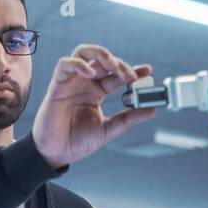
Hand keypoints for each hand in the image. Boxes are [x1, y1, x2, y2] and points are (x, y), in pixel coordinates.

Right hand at [31, 44, 156, 168]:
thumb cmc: (77, 142)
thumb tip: (151, 110)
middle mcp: (85, 84)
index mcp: (97, 93)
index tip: (147, 70)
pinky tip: (90, 74)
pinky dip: (78, 64)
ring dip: (100, 54)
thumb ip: (128, 119)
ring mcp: (71, 82)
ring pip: (84, 53)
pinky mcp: (57, 85)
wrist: (56, 153)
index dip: (132, 70)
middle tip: (130, 75)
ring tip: (112, 66)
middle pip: (103, 61)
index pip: (116, 75)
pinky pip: (65, 64)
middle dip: (119, 64)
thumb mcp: (108, 130)